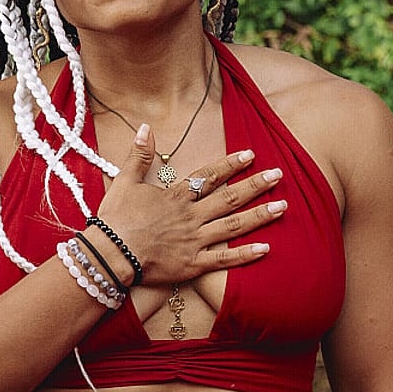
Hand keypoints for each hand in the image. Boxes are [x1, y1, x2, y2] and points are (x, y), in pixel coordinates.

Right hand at [95, 122, 284, 285]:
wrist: (109, 254)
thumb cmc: (115, 219)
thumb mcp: (124, 181)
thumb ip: (139, 155)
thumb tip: (144, 126)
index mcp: (176, 197)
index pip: (209, 176)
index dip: (230, 164)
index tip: (251, 154)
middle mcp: (191, 216)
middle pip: (229, 198)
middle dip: (256, 185)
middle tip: (278, 175)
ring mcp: (195, 241)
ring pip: (233, 226)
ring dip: (259, 215)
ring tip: (283, 207)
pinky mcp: (193, 265)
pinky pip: (223, 259)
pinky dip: (245, 255)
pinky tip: (266, 249)